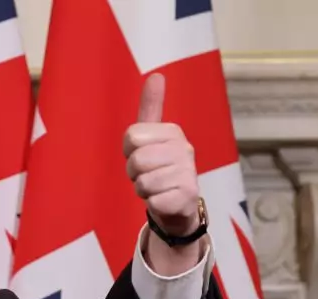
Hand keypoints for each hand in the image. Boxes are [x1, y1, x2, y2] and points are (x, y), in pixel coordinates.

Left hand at [123, 73, 199, 236]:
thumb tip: (156, 75)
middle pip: (136, 160)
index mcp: (173, 132)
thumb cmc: (160, 168)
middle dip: (134, 172)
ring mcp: (188, 173)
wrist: (178, 204)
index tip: (141, 154)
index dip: (129, 151)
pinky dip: (152, 203)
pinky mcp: (187, 196)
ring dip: (143, 189)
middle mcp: (184, 149)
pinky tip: (163, 199)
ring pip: (142, 182)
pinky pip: (152, 200)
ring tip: (156, 187)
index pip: (131, 137)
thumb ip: (151, 108)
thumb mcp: (153, 137)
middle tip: (148, 174)